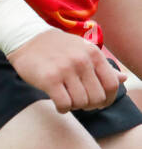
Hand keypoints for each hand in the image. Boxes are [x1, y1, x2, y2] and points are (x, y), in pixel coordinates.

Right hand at [7, 30, 124, 112]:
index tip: (98, 103)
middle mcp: (81, 61)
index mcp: (93, 54)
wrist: (26, 39)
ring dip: (75, 107)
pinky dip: (63, 109)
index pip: (111, 85)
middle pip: (97, 97)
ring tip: (68, 101)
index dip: (108, 99)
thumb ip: (102, 66)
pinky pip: (64, 104)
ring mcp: (65, 70)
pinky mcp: (49, 79)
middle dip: (89, 105)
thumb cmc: (56, 48)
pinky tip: (59, 105)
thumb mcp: (82, 51)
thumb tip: (123, 79)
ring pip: (81, 102)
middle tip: (80, 103)